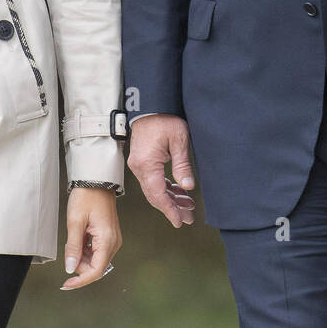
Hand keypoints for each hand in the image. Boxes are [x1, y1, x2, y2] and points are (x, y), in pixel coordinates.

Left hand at [60, 187, 120, 289]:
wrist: (96, 179)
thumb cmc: (86, 196)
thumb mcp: (75, 222)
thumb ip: (73, 247)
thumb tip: (71, 269)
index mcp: (107, 240)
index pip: (96, 271)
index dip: (80, 281)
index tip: (66, 284)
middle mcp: (113, 242)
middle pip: (96, 267)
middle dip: (79, 266)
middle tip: (68, 251)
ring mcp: (112, 239)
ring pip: (95, 260)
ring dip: (81, 257)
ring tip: (72, 240)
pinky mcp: (109, 235)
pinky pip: (97, 250)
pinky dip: (85, 250)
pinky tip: (78, 238)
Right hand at [128, 113, 196, 227]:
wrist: (151, 106)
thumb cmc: (164, 119)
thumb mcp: (179, 140)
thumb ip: (182, 165)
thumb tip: (188, 187)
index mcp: (147, 164)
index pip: (158, 194)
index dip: (169, 210)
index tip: (179, 221)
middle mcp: (139, 167)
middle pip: (154, 195)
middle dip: (171, 208)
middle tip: (188, 218)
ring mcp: (138, 165)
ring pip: (153, 190)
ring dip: (170, 199)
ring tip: (187, 206)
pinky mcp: (142, 162)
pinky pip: (152, 181)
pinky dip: (165, 188)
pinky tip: (178, 192)